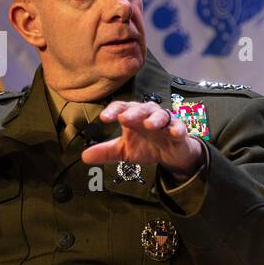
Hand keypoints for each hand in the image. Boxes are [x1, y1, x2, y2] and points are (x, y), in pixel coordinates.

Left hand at [81, 99, 203, 175]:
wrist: (171, 154)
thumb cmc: (147, 146)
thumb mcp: (124, 151)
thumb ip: (106, 151)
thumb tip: (83, 157)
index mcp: (133, 115)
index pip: (122, 108)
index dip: (113, 111)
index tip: (103, 119)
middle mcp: (149, 114)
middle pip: (141, 108)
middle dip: (133, 112)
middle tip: (124, 118)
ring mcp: (165, 121)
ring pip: (161, 115)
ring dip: (155, 119)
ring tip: (149, 125)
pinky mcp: (180, 131)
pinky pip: (180, 127)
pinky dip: (178, 129)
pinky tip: (174, 132)